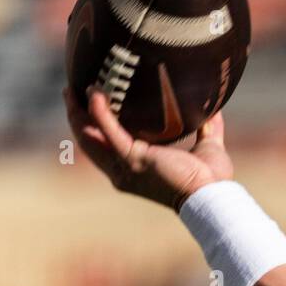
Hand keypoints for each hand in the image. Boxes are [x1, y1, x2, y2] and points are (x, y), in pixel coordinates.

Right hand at [63, 85, 233, 210]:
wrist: (212, 196)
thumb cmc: (211, 181)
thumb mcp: (206, 147)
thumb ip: (207, 129)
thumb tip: (214, 110)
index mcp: (137, 169)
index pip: (106, 145)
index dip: (93, 124)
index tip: (88, 99)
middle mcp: (125, 172)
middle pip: (90, 141)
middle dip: (77, 116)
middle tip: (71, 90)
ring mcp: (126, 168)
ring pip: (91, 138)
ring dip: (79, 113)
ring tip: (73, 89)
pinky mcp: (133, 160)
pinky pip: (110, 133)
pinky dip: (101, 113)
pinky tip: (95, 94)